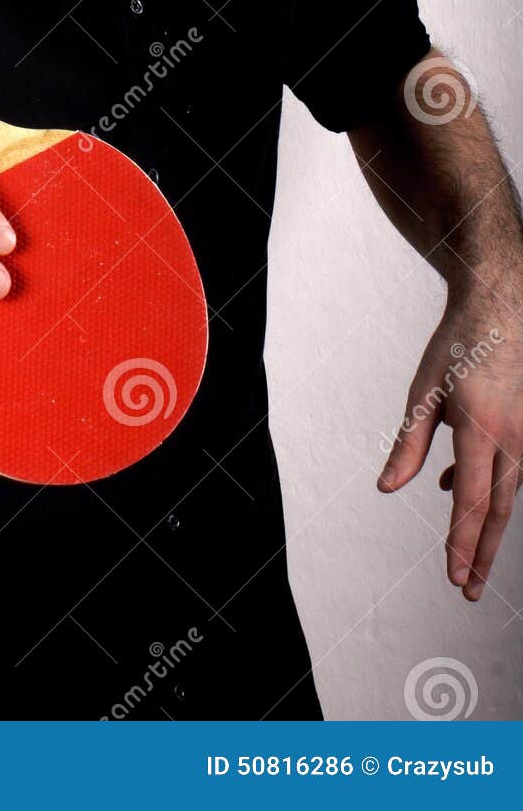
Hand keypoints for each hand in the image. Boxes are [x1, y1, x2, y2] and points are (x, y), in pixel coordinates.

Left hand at [377, 301, 522, 599]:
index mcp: (482, 431)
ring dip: (488, 529)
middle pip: (497, 512)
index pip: (470, 503)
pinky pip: (512, 472)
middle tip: (467, 590)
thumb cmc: (460, 344)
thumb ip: (409, 443)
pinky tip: (456, 490)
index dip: (462, 544)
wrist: (503, 307)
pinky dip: (488, 490)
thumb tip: (387, 487)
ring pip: (508, 496)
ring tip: (469, 561)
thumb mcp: (425, 390)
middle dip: (482, 555)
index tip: (454, 576)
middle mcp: (513, 439)